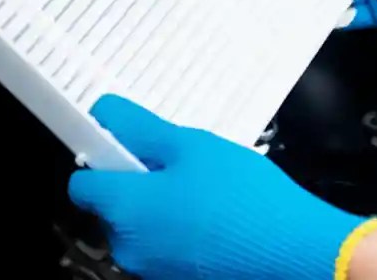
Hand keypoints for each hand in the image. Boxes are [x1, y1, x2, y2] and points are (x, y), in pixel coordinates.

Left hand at [69, 95, 376, 279]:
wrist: (294, 250)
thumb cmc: (246, 201)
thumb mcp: (192, 145)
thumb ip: (140, 129)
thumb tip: (106, 112)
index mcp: (124, 209)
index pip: (82, 183)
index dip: (104, 158)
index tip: (126, 144)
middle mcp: (128, 247)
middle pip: (114, 206)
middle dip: (140, 183)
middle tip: (179, 163)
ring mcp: (153, 270)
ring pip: (143, 227)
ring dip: (164, 207)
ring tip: (206, 190)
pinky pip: (167, 247)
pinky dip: (183, 231)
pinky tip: (216, 216)